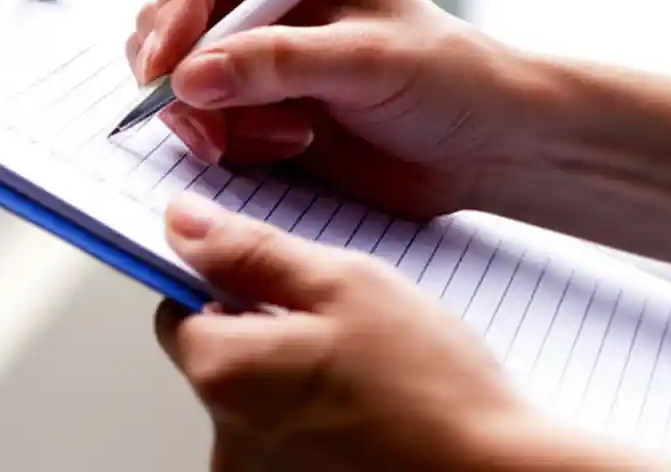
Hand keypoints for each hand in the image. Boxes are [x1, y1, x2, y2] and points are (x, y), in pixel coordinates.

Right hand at [127, 0, 545, 217]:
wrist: (484, 147)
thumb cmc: (448, 79)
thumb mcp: (368, 61)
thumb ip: (278, 62)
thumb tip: (190, 77)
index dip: (171, 10)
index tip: (170, 69)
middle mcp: (264, 2)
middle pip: (166, 23)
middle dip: (181, 79)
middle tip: (211, 129)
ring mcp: (256, 61)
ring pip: (178, 83)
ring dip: (210, 120)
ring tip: (288, 138)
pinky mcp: (258, 114)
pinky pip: (204, 126)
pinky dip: (231, 145)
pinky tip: (295, 148)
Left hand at [155, 194, 640, 470]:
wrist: (493, 470)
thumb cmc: (428, 383)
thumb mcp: (342, 282)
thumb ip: (251, 251)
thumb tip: (183, 223)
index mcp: (223, 372)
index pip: (177, 307)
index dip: (223, 278)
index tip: (274, 272)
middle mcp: (226, 437)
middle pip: (220, 354)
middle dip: (268, 326)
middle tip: (339, 317)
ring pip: (258, 396)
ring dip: (296, 372)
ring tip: (364, 365)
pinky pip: (288, 436)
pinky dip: (318, 415)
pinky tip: (369, 404)